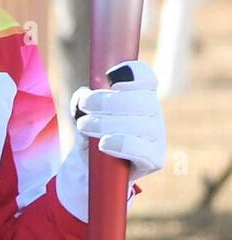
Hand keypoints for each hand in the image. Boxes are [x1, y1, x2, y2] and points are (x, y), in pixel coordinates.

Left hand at [54, 59, 165, 221]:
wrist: (92, 166)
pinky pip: (142, 150)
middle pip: (143, 101)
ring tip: (84, 126)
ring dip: (106, 123)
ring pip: (141, 125)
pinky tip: (104, 144)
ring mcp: (157, 138)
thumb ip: (82, 99)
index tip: (110, 77)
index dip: (134, 73)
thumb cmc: (91, 131)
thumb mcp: (83, 111)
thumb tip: (83, 99)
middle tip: (85, 106)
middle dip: (107, 101)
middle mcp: (153, 114)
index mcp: (141, 95)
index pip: (147, 78)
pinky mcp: (155, 160)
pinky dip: (121, 144)